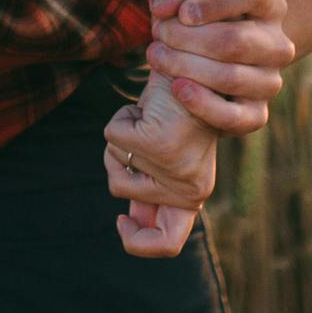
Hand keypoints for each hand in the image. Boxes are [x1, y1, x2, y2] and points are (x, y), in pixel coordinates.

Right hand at [105, 80, 218, 257]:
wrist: (198, 70)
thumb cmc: (178, 116)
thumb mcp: (165, 158)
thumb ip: (153, 190)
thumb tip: (134, 222)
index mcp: (193, 197)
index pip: (167, 242)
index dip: (137, 240)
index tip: (123, 219)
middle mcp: (190, 189)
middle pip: (120, 189)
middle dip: (118, 159)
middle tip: (141, 136)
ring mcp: (175, 168)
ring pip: (114, 160)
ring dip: (121, 136)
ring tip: (149, 119)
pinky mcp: (159, 142)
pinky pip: (113, 135)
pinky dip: (121, 116)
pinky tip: (146, 108)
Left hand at [143, 0, 295, 130]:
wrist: (202, 64)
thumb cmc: (192, 17)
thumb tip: (167, 8)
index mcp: (270, 5)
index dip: (215, 0)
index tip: (182, 12)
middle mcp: (278, 44)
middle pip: (236, 40)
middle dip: (187, 38)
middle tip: (160, 33)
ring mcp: (270, 82)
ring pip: (230, 77)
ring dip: (185, 66)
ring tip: (157, 56)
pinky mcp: (257, 114)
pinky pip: (234, 116)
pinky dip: (202, 104)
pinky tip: (177, 88)